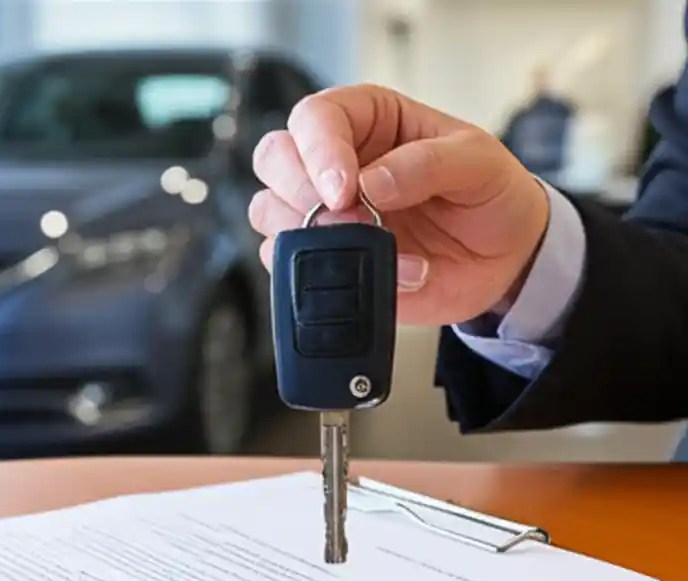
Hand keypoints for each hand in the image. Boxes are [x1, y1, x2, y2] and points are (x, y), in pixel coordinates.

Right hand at [250, 84, 550, 324]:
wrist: (502, 258)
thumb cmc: (489, 194)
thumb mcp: (478, 162)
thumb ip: (428, 164)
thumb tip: (370, 183)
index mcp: (367, 119)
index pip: (315, 117)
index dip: (319, 151)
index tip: (344, 190)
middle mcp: (332, 160)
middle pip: (273, 157)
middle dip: (298, 190)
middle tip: (345, 217)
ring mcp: (321, 211)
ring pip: (268, 210)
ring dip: (306, 234)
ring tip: (371, 248)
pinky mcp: (321, 257)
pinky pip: (287, 264)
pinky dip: (323, 273)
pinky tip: (378, 272)